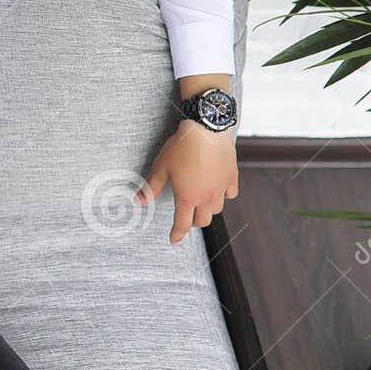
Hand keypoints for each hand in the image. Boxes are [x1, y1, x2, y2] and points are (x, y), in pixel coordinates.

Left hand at [136, 120, 238, 243]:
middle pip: (202, 221)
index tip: (174, 240)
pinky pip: (230, 194)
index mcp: (188, 197)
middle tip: (186, 219)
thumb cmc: (182, 147)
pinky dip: (223, 196)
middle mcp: (207, 197)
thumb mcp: (161, 167)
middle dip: (193, 223)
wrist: (207, 130)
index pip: (182, 224)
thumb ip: (151, 186)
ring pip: (216, 209)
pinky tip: (217, 190)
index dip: (177, 234)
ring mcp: (221, 188)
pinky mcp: (231, 177)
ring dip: (207, 210)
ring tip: (200, 204)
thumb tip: (139, 200)